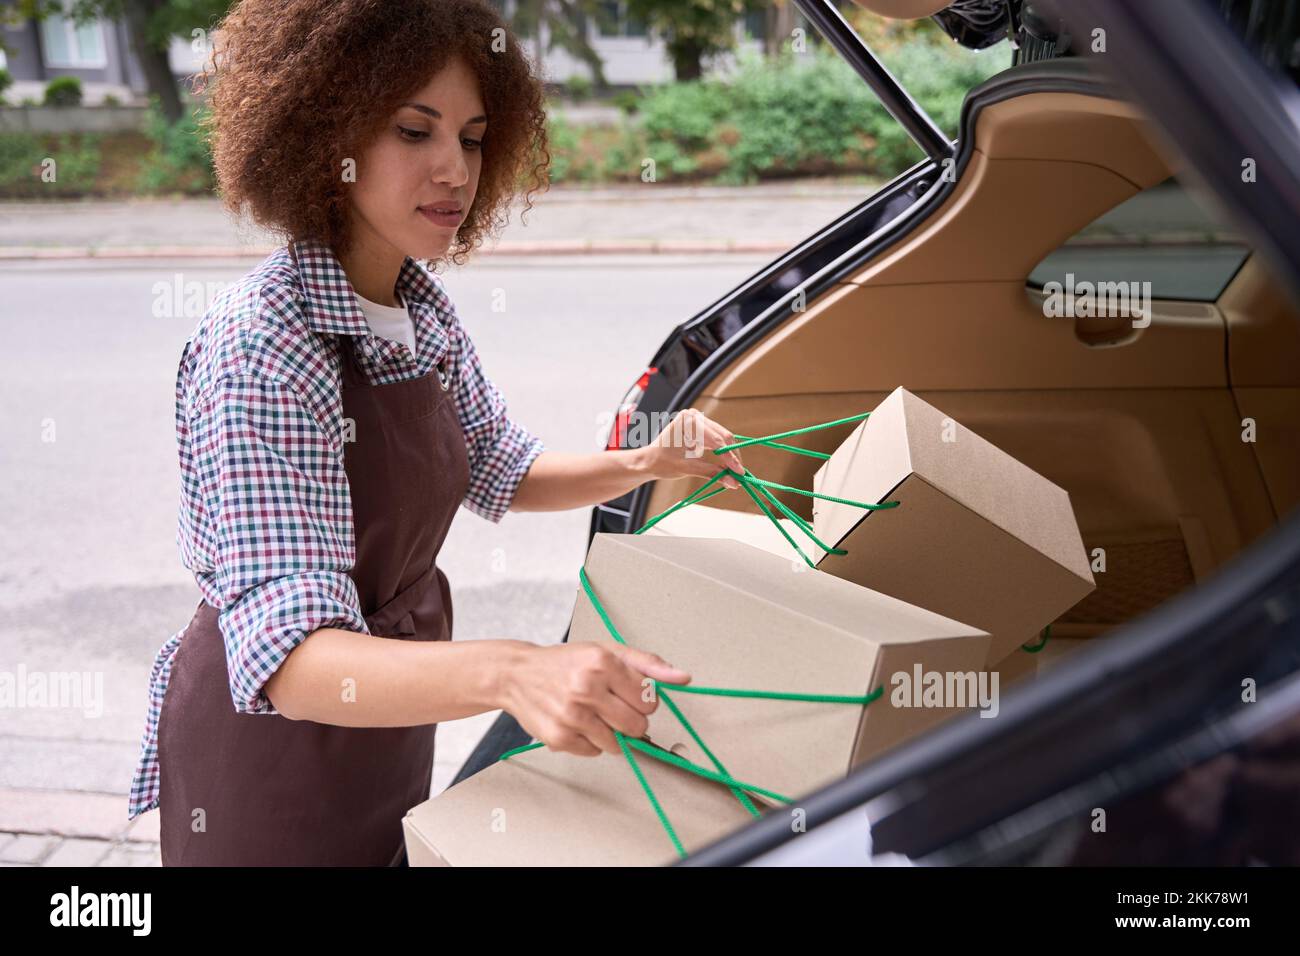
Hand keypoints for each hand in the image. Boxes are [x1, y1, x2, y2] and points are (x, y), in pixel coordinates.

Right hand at [504, 642, 691, 755]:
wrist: (517, 674)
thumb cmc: (565, 663)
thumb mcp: (607, 651)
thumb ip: (647, 664)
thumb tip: (683, 677)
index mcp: (602, 662)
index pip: (649, 700)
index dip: (642, 700)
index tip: (628, 694)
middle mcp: (586, 688)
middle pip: (637, 725)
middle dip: (630, 719)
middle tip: (611, 706)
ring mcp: (572, 715)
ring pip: (617, 743)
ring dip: (609, 732)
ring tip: (592, 713)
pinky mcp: (559, 738)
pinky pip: (594, 752)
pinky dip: (590, 742)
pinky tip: (577, 723)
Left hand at [643, 408, 745, 489]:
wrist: (648, 460)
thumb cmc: (662, 462)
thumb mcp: (688, 469)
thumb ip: (712, 473)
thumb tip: (734, 483)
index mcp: (689, 420)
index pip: (716, 441)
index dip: (730, 458)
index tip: (740, 473)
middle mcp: (695, 416)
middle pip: (723, 437)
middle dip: (732, 457)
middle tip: (740, 475)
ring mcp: (699, 421)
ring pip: (723, 439)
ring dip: (730, 456)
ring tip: (736, 473)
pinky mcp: (701, 429)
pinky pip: (717, 441)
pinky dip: (723, 454)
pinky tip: (729, 466)